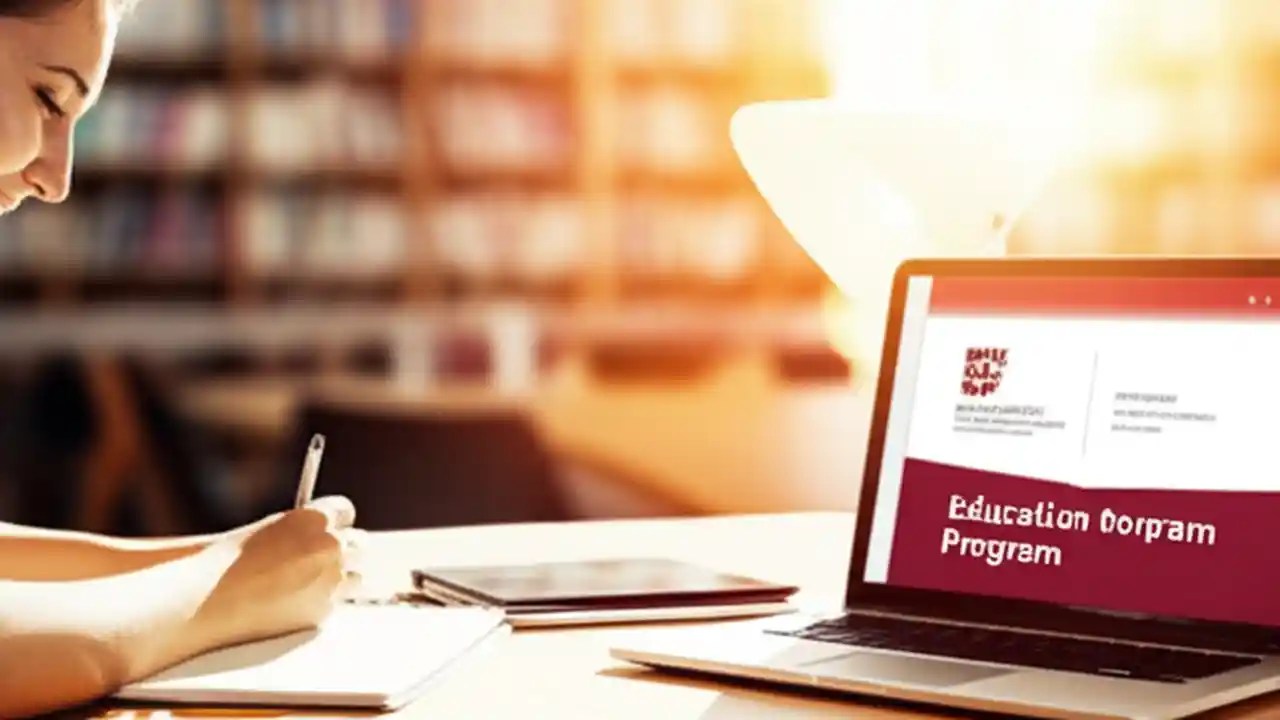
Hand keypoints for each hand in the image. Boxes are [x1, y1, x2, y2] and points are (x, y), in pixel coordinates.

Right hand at [188, 496, 360, 650]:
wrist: (209, 600)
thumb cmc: (230, 560)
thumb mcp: (269, 529)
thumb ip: (303, 530)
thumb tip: (324, 532)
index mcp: (315, 519)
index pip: (345, 510)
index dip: (337, 518)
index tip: (332, 525)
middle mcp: (330, 546)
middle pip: (358, 543)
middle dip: (344, 547)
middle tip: (327, 555)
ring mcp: (330, 581)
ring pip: (355, 576)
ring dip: (341, 576)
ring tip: (313, 580)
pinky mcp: (323, 610)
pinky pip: (335, 602)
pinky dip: (322, 601)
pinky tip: (295, 601)